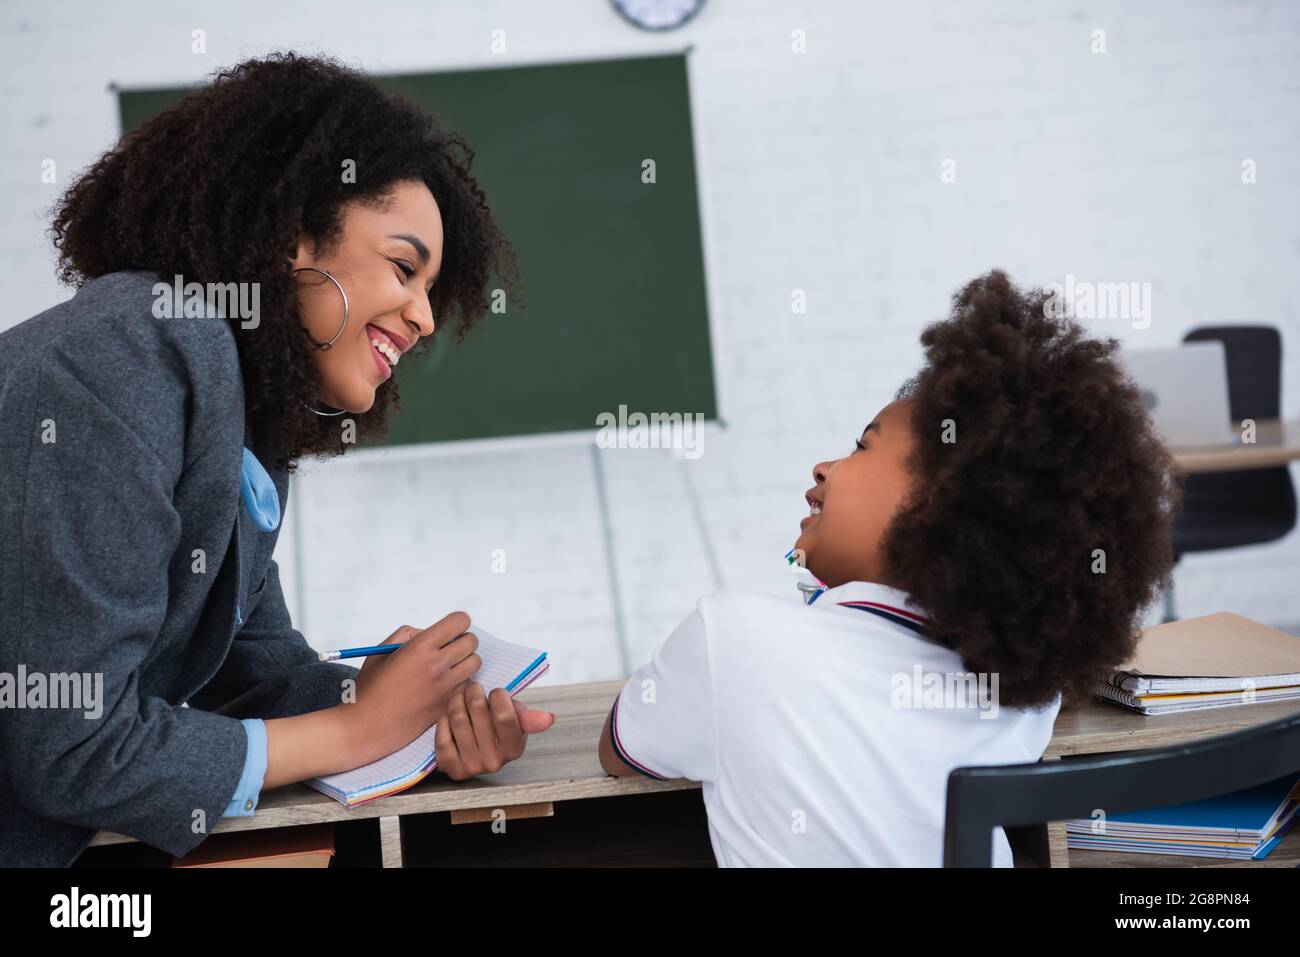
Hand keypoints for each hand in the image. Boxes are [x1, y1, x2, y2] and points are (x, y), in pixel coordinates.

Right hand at [346, 612, 480, 764]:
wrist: (367, 727)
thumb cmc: (370, 689)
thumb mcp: (381, 652)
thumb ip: (407, 635)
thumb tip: (428, 633)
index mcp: (420, 647)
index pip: (460, 621)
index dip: (457, 623)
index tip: (450, 631)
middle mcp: (437, 665)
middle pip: (471, 642)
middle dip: (463, 642)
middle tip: (449, 650)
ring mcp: (445, 687)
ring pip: (475, 664)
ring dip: (465, 662)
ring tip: (449, 669)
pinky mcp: (448, 705)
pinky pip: (468, 686)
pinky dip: (462, 683)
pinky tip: (444, 687)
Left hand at [435, 683, 555, 779]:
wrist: (475, 752)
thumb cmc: (497, 729)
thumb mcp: (516, 721)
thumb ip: (530, 718)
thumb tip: (550, 718)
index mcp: (514, 748)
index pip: (504, 713)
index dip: (497, 695)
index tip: (495, 693)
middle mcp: (495, 761)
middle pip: (477, 709)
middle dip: (473, 691)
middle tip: (472, 687)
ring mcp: (472, 767)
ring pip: (457, 718)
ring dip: (456, 700)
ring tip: (459, 696)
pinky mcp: (452, 768)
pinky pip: (442, 735)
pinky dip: (443, 721)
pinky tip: (449, 718)